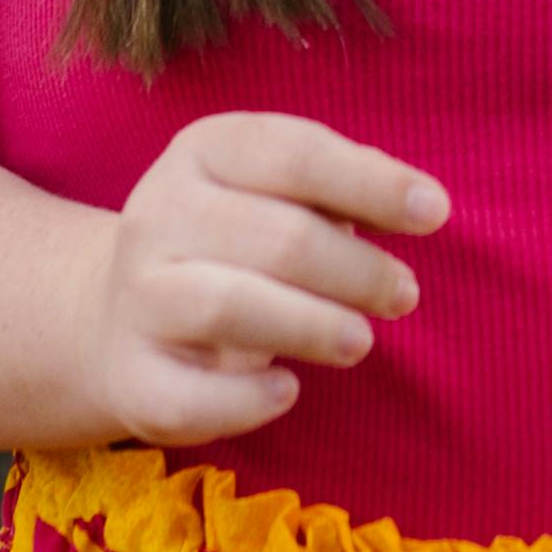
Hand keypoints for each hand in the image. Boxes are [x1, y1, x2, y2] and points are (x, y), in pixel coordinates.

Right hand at [85, 111, 440, 449]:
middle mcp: (158, 214)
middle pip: (277, 237)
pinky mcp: (131, 375)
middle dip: (358, 270)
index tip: (435, 213)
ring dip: (312, 326)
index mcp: (203, 152)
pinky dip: (248, 399)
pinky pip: (192, 395)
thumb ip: (341, 190)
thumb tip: (418, 204)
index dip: (372, 183)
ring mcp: (137, 296)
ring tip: (361, 341)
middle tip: (404, 294)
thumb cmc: (232, 246)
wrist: (117, 317)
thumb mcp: (276, 194)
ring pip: (228, 307)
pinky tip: (287, 389)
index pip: (294, 153)